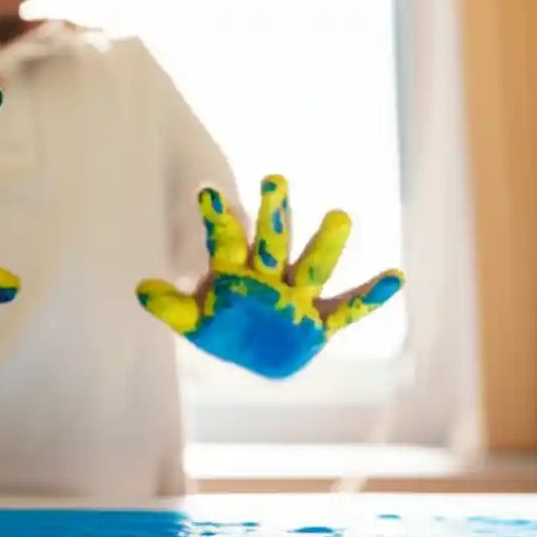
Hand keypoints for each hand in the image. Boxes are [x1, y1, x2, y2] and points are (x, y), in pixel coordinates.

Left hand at [136, 175, 404, 378]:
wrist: (256, 356)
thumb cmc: (225, 329)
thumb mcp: (194, 322)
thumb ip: (171, 307)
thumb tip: (140, 288)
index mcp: (237, 270)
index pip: (225, 238)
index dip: (216, 216)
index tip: (204, 189)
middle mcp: (271, 275)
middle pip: (273, 240)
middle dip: (274, 213)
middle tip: (275, 179)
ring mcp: (298, 296)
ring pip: (313, 266)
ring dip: (325, 244)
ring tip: (340, 215)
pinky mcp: (320, 321)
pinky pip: (349, 309)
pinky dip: (371, 296)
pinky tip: (396, 277)